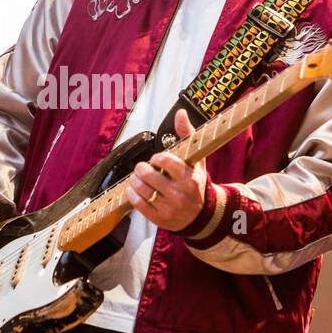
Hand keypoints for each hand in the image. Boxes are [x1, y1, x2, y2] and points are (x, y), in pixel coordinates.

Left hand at [124, 107, 207, 231]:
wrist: (200, 215)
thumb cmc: (194, 182)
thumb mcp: (195, 159)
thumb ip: (187, 134)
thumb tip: (180, 113)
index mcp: (190, 177)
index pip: (165, 160)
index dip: (156, 157)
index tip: (157, 159)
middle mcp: (180, 194)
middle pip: (148, 174)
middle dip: (142, 168)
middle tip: (144, 168)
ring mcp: (169, 208)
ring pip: (140, 188)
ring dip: (134, 180)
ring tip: (139, 178)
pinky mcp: (159, 218)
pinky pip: (136, 203)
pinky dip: (131, 193)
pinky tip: (134, 189)